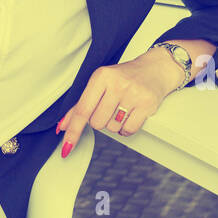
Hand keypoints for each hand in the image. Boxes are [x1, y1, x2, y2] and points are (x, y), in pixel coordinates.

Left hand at [54, 50, 185, 157]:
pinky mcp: (147, 104)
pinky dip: (126, 128)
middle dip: (100, 120)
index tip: (66, 147)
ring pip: (112, 128)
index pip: (82, 109)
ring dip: (114, 124)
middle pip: (97, 122)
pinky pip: (128, 130)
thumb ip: (80, 105)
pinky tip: (129, 115)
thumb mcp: (100, 83)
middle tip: (109, 107)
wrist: (155, 69)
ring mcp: (133, 94)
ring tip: (122, 108)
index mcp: (101, 76)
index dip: (73, 130)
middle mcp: (116, 84)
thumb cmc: (124, 77)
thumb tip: (63, 126)